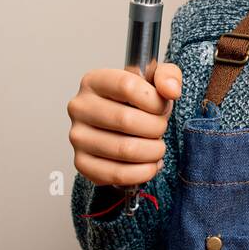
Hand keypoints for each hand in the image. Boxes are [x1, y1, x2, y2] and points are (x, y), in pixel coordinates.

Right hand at [67, 62, 182, 187]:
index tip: (162, 107)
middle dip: (156, 128)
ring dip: (153, 151)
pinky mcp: (82, 163)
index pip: (126, 87)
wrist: (123, 125)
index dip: (154, 100)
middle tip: (160, 128)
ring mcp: (78, 137)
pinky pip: (117, 174)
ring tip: (157, 146)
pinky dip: (143, 172)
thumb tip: (171, 90)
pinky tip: (150, 164)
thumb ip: (168, 76)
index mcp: (94, 81)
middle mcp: (80, 107)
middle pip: (126, 120)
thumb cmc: (138, 101)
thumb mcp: (156, 79)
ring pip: (125, 150)